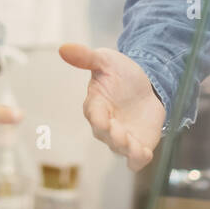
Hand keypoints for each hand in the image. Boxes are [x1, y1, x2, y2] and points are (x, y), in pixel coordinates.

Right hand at [59, 43, 163, 171]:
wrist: (146, 84)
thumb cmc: (120, 73)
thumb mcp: (106, 60)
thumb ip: (87, 57)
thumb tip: (64, 48)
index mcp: (95, 105)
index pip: (94, 115)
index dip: (99, 119)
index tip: (104, 120)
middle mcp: (105, 125)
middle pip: (106, 136)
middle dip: (114, 136)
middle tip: (122, 134)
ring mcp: (121, 137)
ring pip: (120, 150)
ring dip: (127, 150)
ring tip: (137, 148)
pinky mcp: (138, 145)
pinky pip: (135, 160)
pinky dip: (138, 160)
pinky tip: (146, 154)